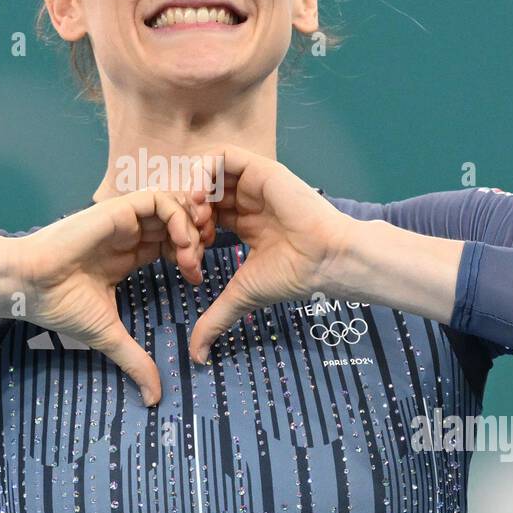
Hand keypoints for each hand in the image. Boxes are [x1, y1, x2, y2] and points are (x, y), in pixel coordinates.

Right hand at [15, 186, 212, 405]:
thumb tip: (154, 399)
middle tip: (199, 264)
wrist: (30, 285)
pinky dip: (176, 215)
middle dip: (196, 239)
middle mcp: (127, 235)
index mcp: (126, 256)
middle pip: (176, 223)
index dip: (189, 256)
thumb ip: (134, 361)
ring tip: (192, 254)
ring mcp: (123, 221)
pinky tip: (180, 240)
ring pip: (171, 206)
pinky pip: (157, 199)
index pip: (169, 244)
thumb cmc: (61, 306)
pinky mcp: (117, 210)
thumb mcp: (109, 335)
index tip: (196, 279)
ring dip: (190, 226)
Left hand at [188, 144, 354, 363]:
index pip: (203, 214)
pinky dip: (204, 172)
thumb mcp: (241, 296)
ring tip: (194, 216)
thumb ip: (216, 319)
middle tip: (187, 235)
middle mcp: (247, 200)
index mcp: (244, 223)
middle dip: (186, 212)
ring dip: (192, 190)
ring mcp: (254, 183)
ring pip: (208, 171)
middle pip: (201, 192)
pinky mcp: (262, 169)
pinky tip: (201, 198)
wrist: (326, 261)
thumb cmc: (292, 277)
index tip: (189, 256)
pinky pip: (223, 156)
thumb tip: (195, 356)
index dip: (187, 231)